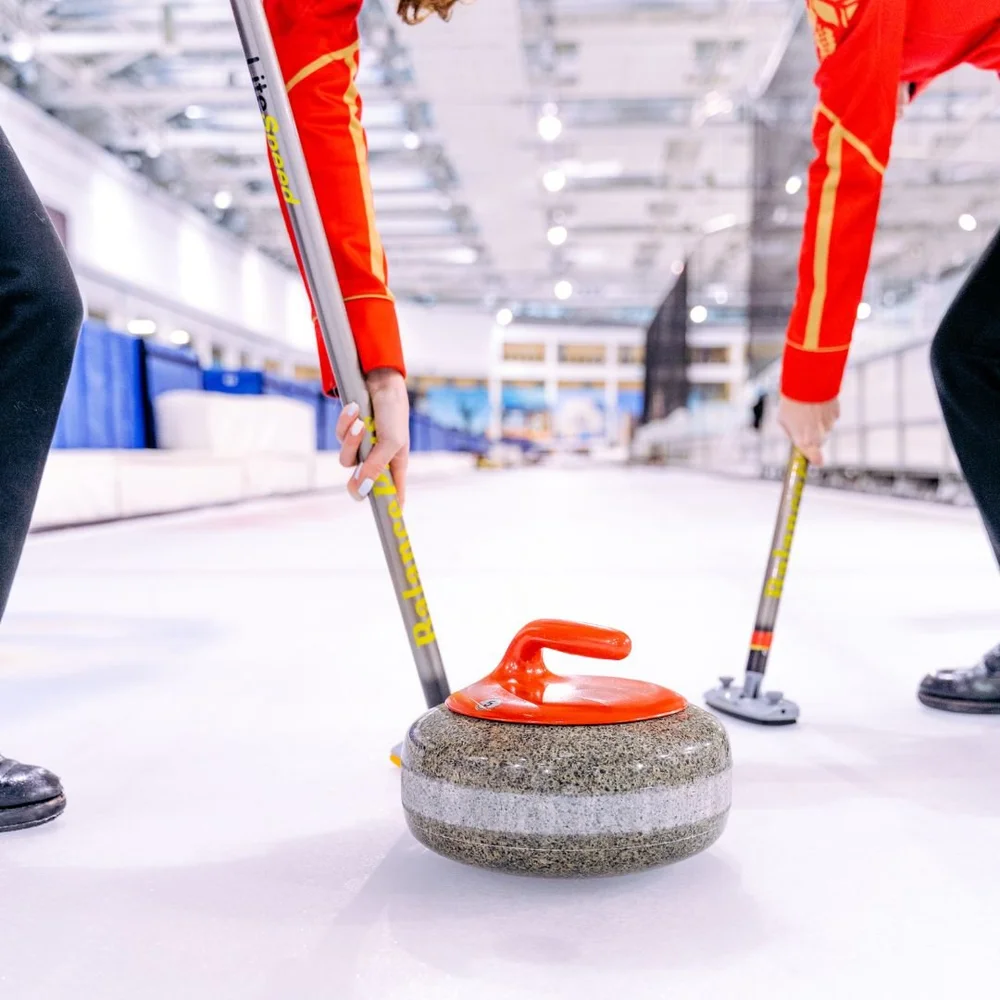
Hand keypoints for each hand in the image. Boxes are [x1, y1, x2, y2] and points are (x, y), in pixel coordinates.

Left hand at [335, 368, 409, 505]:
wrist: (379, 381)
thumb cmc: (393, 413)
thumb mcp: (390, 443)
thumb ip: (376, 467)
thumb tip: (361, 490)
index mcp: (394, 466)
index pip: (393, 497)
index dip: (390, 511)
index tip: (390, 526)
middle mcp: (376, 460)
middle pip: (359, 484)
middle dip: (355, 477)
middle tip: (354, 480)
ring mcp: (362, 447)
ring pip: (345, 459)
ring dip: (351, 441)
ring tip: (361, 422)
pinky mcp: (349, 433)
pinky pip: (340, 437)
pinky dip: (346, 424)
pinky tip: (355, 409)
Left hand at [777, 395, 838, 466]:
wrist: (807, 384)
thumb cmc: (791, 403)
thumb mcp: (783, 420)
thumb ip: (791, 432)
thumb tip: (797, 436)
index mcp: (804, 441)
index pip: (815, 458)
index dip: (816, 459)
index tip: (818, 461)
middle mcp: (819, 436)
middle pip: (819, 442)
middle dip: (813, 436)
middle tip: (804, 423)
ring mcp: (829, 425)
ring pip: (826, 428)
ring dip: (819, 422)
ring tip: (808, 408)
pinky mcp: (835, 413)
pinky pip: (831, 416)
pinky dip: (826, 412)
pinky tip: (817, 403)